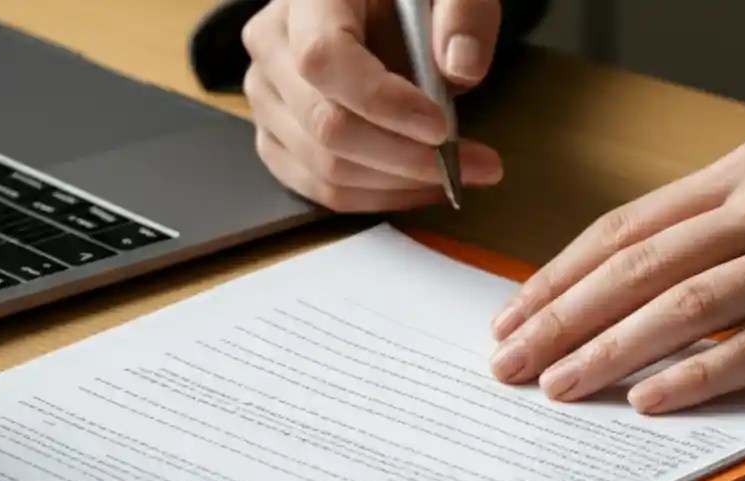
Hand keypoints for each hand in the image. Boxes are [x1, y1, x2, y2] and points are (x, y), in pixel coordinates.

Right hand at [241, 0, 504, 211]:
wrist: (377, 5)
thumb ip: (463, 13)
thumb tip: (462, 67)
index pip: (325, 58)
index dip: (382, 102)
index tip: (441, 127)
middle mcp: (272, 45)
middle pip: (326, 124)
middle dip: (408, 158)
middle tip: (478, 165)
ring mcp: (266, 95)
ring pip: (324, 167)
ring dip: (399, 184)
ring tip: (458, 175)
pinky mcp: (275, 136)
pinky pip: (320, 187)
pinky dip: (377, 197)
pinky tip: (420, 186)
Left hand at [488, 139, 744, 413]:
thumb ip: (716, 234)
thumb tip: (628, 294)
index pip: (626, 229)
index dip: (559, 276)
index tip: (514, 315)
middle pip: (639, 266)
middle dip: (561, 317)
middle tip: (510, 360)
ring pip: (685, 306)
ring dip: (610, 349)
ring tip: (559, 385)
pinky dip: (697, 375)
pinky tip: (651, 399)